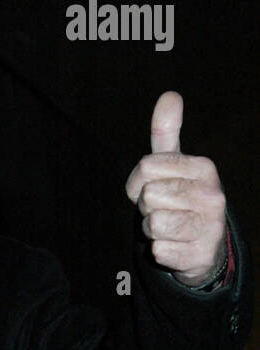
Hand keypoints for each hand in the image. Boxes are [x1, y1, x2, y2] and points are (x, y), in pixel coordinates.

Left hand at [125, 91, 226, 287]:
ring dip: (152, 230)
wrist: (202, 246)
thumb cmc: (180, 200)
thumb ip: (167, 133)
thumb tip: (170, 95)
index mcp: (204, 167)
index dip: (137, 184)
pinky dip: (160, 251)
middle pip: (148, 196)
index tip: (150, 189)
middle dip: (147, 208)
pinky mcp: (201, 255)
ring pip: (153, 223)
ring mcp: (210, 226)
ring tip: (169, 228)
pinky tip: (175, 246)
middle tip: (163, 211)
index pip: (146, 168)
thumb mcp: (174, 166)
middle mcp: (212, 195)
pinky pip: (159, 250)